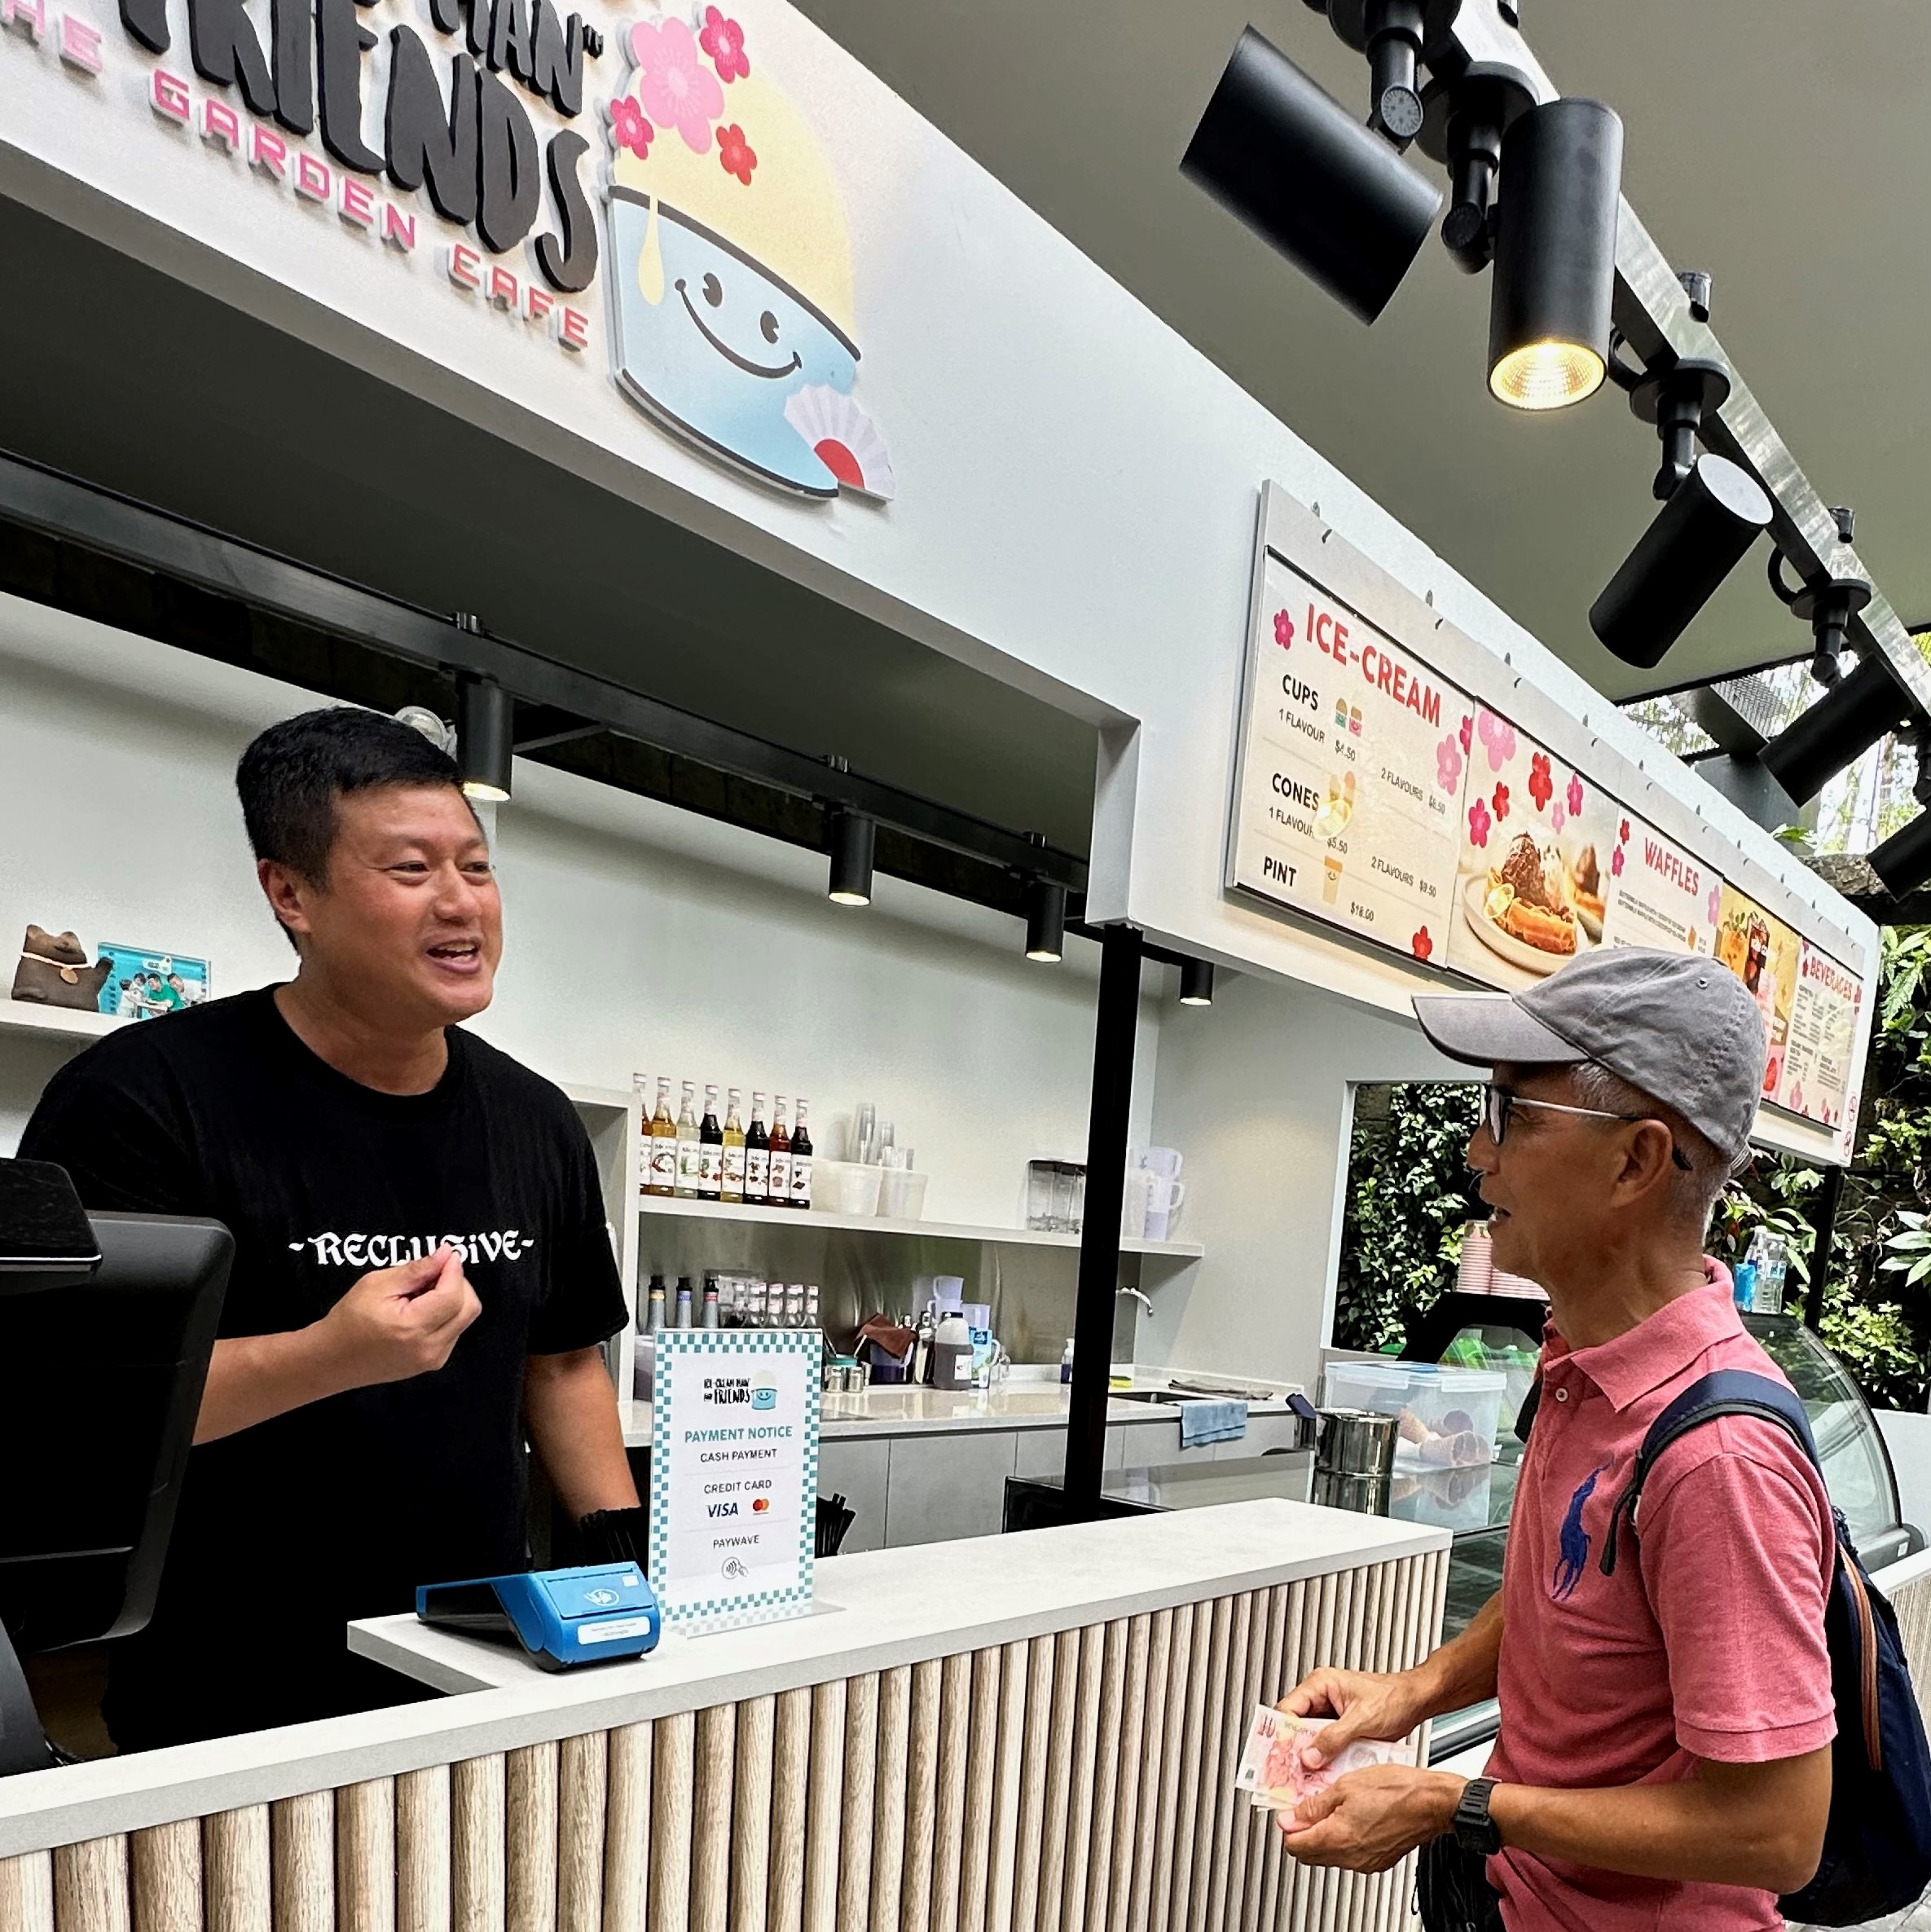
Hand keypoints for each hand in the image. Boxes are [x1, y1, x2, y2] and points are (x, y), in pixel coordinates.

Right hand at [311, 1245, 481, 1390]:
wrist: (332, 1360)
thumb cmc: (349, 1320)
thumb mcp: (376, 1284)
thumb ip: (416, 1269)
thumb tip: (445, 1254)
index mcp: (413, 1328)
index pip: (454, 1295)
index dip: (454, 1270)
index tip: (446, 1254)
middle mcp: (429, 1349)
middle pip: (470, 1308)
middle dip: (458, 1283)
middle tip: (435, 1272)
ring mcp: (433, 1359)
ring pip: (464, 1319)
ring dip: (452, 1299)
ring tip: (422, 1292)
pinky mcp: (433, 1362)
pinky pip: (454, 1331)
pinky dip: (446, 1314)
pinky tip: (422, 1309)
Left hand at [1278, 1766, 1463, 1872]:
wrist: (1431, 1802)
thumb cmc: (1395, 1788)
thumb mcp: (1345, 1785)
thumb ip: (1313, 1805)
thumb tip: (1289, 1818)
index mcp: (1337, 1838)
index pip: (1295, 1846)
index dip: (1288, 1826)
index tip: (1290, 1810)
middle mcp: (1350, 1857)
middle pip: (1309, 1854)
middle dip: (1302, 1832)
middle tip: (1306, 1806)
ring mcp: (1365, 1862)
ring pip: (1329, 1855)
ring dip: (1323, 1834)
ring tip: (1331, 1805)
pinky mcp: (1378, 1861)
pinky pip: (1350, 1855)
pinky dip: (1343, 1839)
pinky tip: (1350, 1815)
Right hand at [1279, 1665, 1422, 1770]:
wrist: (1416, 1702)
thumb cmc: (1393, 1698)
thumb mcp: (1361, 1719)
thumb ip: (1333, 1738)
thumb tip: (1309, 1756)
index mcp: (1321, 1685)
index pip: (1288, 1708)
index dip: (1280, 1733)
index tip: (1277, 1756)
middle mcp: (1322, 1698)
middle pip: (1296, 1726)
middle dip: (1293, 1749)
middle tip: (1288, 1772)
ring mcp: (1331, 1715)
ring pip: (1310, 1739)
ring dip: (1309, 1757)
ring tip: (1304, 1778)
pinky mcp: (1341, 1729)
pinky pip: (1325, 1746)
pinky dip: (1324, 1760)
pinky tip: (1324, 1775)